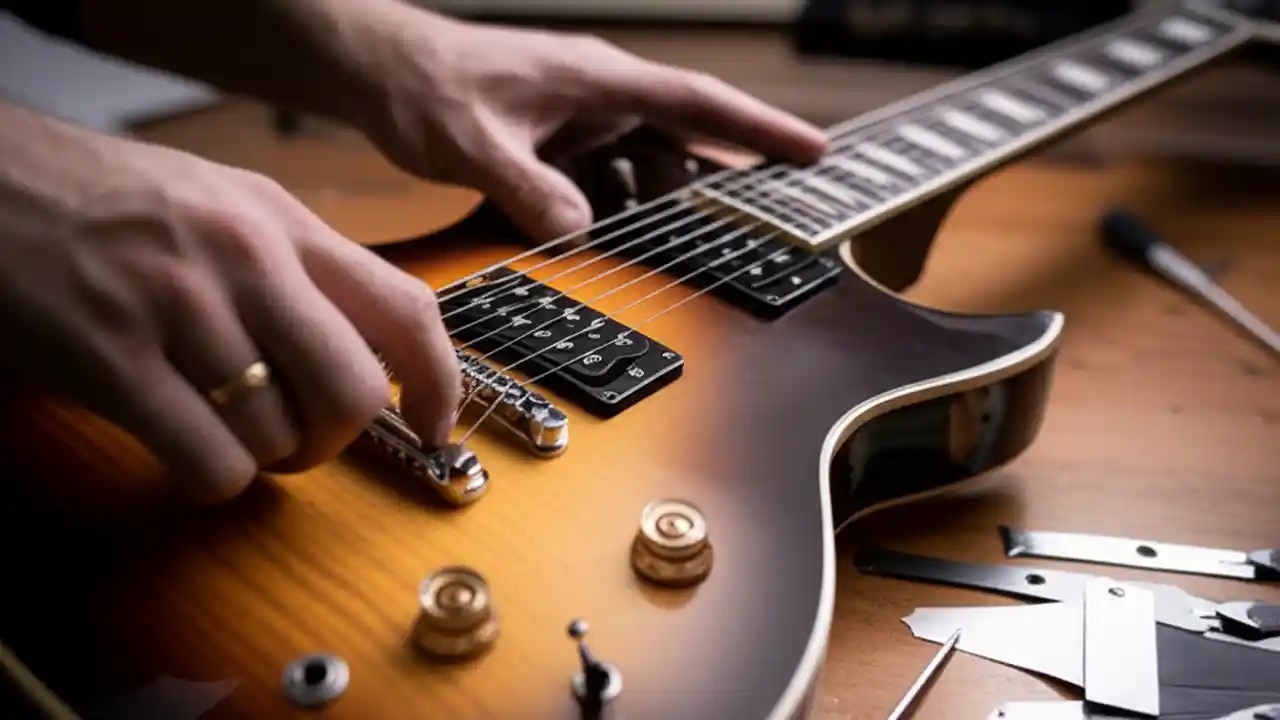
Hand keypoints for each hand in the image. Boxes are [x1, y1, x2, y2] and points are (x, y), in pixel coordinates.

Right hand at [0, 103, 459, 501]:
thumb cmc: (106, 199)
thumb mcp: (223, 203)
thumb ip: (298, 267)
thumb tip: (370, 351)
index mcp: (281, 221)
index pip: (406, 307)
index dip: (442, 382)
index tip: (439, 425)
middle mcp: (245, 258)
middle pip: (355, 392)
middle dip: (336, 438)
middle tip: (300, 436)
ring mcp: (178, 305)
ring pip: (279, 436)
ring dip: (263, 458)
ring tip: (222, 426)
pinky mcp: (111, 358)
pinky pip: (211, 462)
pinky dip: (212, 478)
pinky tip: (184, 446)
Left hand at [348, 8, 827, 241]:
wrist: (374, 69)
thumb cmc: (423, 86)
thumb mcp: (474, 144)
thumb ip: (529, 190)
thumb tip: (580, 232)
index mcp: (596, 81)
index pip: (698, 101)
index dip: (760, 128)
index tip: (813, 152)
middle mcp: (599, 95)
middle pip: (683, 139)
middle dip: (718, 180)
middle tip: (754, 226)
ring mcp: (579, 117)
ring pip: (645, 163)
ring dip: (658, 204)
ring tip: (677, 246)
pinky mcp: (556, 139)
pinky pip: (605, 176)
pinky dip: (614, 207)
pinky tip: (608, 237)